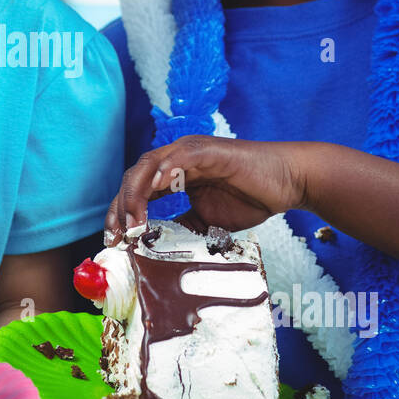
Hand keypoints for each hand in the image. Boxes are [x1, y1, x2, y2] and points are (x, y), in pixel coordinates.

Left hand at [105, 135, 309, 241]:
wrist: (286, 183)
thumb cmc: (249, 197)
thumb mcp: (205, 221)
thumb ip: (179, 227)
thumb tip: (152, 247)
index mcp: (173, 175)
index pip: (135, 190)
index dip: (119, 214)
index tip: (113, 240)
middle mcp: (176, 159)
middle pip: (134, 177)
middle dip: (120, 206)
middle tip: (117, 234)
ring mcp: (191, 152)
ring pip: (150, 165)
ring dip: (136, 193)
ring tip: (132, 220)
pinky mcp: (209, 151)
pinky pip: (180, 157)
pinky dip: (165, 169)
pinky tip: (156, 187)